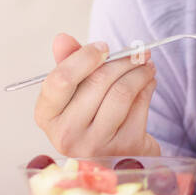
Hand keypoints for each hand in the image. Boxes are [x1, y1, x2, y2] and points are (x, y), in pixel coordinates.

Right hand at [33, 33, 161, 157]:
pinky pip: (140, 106)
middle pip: (97, 82)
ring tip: (145, 65)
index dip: (85, 57)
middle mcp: (67, 136)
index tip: (104, 47)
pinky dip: (148, 88)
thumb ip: (68, 63)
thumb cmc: (91, 116)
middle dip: (122, 60)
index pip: (60, 80)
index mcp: (47, 117)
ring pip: (122, 93)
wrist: (115, 155)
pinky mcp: (126, 149)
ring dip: (139, 72)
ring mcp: (97, 145)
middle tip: (137, 52)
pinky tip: (148, 82)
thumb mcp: (74, 91)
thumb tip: (62, 39)